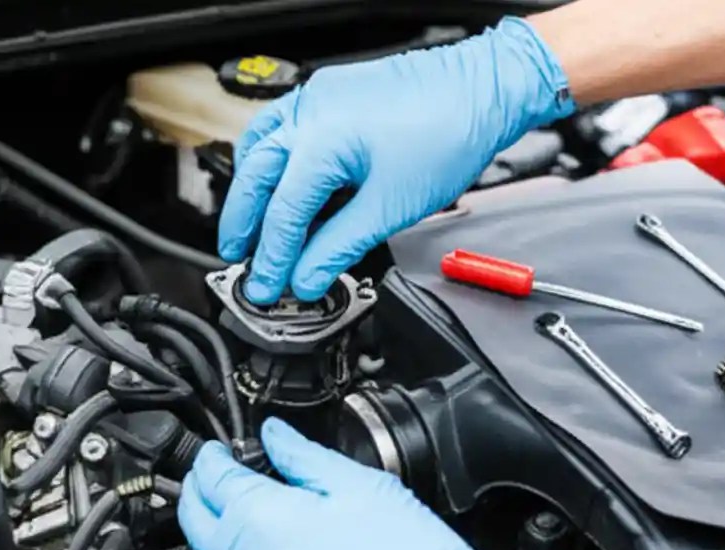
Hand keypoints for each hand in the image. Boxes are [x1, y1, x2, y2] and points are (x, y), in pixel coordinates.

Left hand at [178, 418, 562, 549]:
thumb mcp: (362, 486)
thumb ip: (305, 457)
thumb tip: (275, 436)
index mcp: (260, 520)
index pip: (212, 478)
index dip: (212, 456)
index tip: (220, 451)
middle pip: (194, 522)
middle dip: (199, 492)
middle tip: (216, 477)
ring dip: (210, 537)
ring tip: (232, 518)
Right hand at [218, 17, 574, 303]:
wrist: (485, 89)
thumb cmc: (451, 134)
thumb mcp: (391, 208)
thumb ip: (339, 246)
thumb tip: (308, 276)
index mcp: (322, 141)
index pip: (282, 213)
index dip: (271, 257)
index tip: (267, 286)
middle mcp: (310, 113)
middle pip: (255, 177)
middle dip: (243, 225)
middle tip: (239, 260)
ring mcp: (317, 97)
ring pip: (259, 146)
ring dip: (250, 189)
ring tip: (249, 226)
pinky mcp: (329, 92)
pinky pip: (280, 126)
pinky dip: (269, 157)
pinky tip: (274, 177)